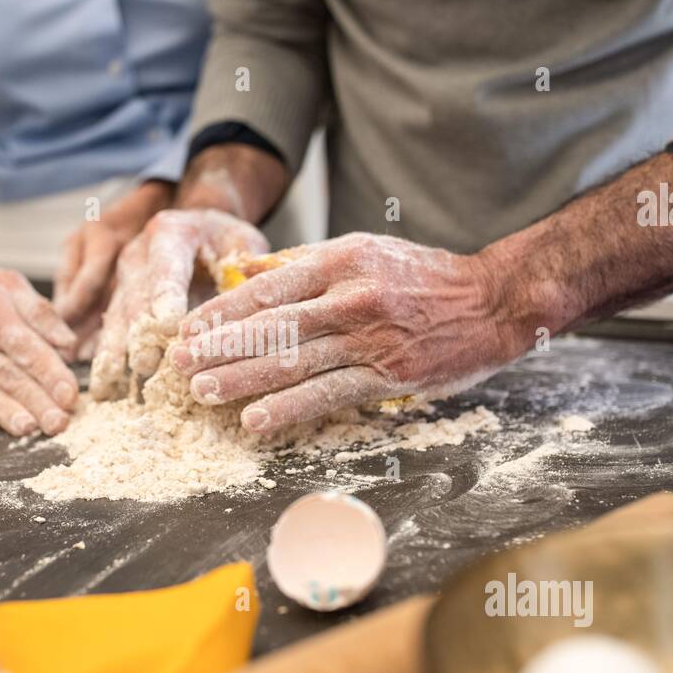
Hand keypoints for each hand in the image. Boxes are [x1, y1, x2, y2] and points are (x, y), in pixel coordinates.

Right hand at [0, 243, 78, 436]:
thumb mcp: (11, 285)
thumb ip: (42, 313)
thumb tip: (70, 344)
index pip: (26, 349)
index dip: (50, 373)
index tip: (70, 394)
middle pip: (8, 376)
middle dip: (36, 402)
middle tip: (59, 423)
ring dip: (5, 413)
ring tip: (28, 429)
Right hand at [89, 208, 268, 398]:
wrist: (200, 230)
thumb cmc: (225, 240)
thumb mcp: (243, 244)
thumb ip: (243, 271)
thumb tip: (247, 305)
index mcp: (170, 232)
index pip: (167, 266)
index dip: (167, 295)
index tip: (168, 324)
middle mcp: (138, 254)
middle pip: (136, 296)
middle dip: (139, 332)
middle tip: (146, 363)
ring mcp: (122, 279)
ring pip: (116, 316)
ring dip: (115, 349)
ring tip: (111, 380)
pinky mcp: (116, 300)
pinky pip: (109, 330)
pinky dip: (107, 355)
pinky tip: (103, 382)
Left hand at [167, 233, 517, 432]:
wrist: (494, 302)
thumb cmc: (423, 277)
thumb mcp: (363, 252)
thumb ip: (302, 262)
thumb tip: (243, 270)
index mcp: (341, 261)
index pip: (267, 289)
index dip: (223, 312)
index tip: (189, 329)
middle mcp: (351, 298)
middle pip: (272, 327)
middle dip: (220, 348)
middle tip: (179, 365)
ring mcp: (371, 339)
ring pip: (294, 362)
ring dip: (243, 380)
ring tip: (203, 393)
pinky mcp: (389, 375)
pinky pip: (329, 394)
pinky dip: (289, 408)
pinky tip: (257, 420)